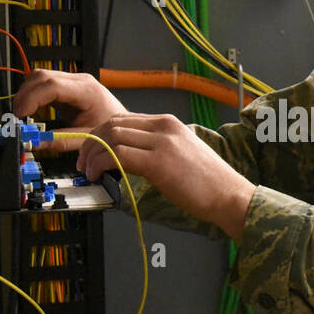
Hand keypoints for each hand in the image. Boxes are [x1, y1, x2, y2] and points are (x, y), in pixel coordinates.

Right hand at [13, 69, 127, 150]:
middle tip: (17, 117)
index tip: (21, 114)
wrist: (124, 124)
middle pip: (41, 76)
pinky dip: (33, 95)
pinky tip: (31, 111)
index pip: (52, 85)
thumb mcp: (86, 137)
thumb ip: (60, 141)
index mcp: (86, 90)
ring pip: (39, 76)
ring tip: (23, 116)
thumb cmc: (111, 128)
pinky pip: (43, 84)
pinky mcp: (66, 86)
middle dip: (24, 96)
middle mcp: (79, 80)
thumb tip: (36, 143)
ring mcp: (72, 81)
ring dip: (26, 94)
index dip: (32, 98)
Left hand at [75, 113, 255, 241]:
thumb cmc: (208, 182)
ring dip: (92, 155)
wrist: (230, 195)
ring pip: (111, 137)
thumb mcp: (182, 153)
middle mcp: (164, 127)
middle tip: (84, 163)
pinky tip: (99, 176)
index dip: (99, 135)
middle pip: (112, 124)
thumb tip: (129, 157)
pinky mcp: (159, 163)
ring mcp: (162, 143)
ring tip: (89, 172)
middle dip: (90, 143)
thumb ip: (157, 148)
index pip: (123, 118)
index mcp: (168, 123)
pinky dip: (101, 164)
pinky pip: (118, 155)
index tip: (91, 152)